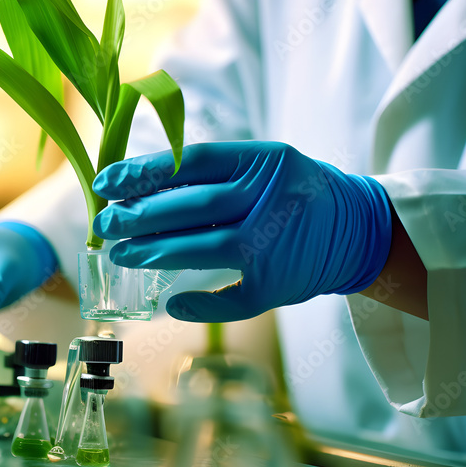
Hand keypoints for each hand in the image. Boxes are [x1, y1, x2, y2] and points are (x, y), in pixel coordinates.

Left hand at [92, 141, 391, 321]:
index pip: (189, 161)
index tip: (105, 182)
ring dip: (155, 252)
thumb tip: (139, 189)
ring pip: (204, 247)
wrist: (359, 231)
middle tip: (105, 223)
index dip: (142, 172)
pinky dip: (200, 305)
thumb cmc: (295, 194)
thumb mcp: (264, 166)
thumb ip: (213, 173)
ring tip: (120, 254)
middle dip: (139, 215)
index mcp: (262, 162)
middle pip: (191, 205)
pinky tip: (171, 303)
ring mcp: (275, 244)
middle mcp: (269, 200)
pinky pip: (232, 298)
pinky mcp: (279, 284)